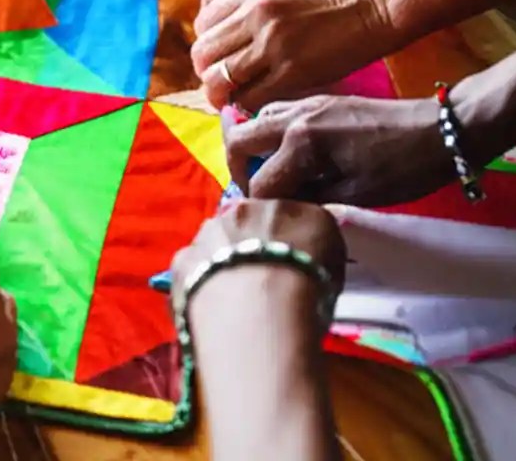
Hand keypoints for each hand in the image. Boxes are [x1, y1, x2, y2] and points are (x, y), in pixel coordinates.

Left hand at [171, 199, 346, 305]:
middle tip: (258, 281)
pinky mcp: (182, 260)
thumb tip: (307, 250)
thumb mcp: (333, 265)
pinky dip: (198, 282)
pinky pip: (192, 268)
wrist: (260, 310)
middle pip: (246, 223)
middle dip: (249, 245)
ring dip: (220, 260)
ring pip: (215, 241)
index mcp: (289, 206)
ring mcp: (209, 232)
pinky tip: (208, 307)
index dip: (287, 241)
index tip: (289, 265)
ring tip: (232, 299)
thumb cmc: (308, 289)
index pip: (286, 215)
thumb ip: (316, 248)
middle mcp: (245, 208)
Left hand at [191, 0, 396, 109]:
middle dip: (206, 73)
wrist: (373, 9)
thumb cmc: (328, 3)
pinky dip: (244, 105)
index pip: (203, 23)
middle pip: (204, 53)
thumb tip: (216, 37)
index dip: (206, 45)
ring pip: (219, 78)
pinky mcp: (291, 71)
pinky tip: (252, 104)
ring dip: (219, 94)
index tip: (217, 58)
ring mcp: (273, 42)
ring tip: (228, 99)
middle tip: (217, 84)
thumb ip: (247, 5)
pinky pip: (249, 97)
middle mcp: (256, 13)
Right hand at [225, 95, 456, 205]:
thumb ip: (310, 200)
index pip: (259, 182)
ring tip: (275, 175)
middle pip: (239, 141)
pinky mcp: (321, 102)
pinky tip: (295, 158)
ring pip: (255, 122)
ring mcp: (307, 104)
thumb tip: (282, 209)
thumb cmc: (405, 168)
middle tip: (261, 196)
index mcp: (302, 141)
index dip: (263, 209)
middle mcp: (295, 117)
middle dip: (240, 172)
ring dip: (255, 149)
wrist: (445, 129)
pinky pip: (278, 115)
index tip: (274, 224)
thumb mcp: (356, 196)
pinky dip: (272, 136)